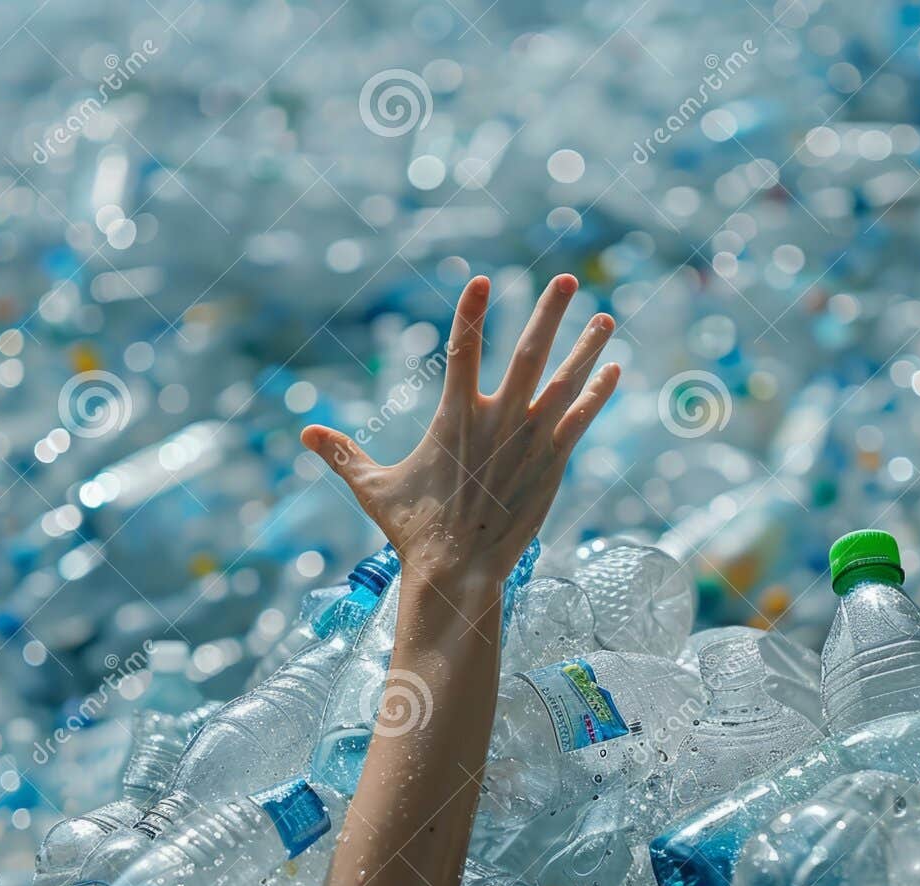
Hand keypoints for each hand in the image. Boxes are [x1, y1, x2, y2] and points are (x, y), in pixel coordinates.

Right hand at [302, 273, 617, 588]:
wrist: (457, 573)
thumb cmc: (413, 532)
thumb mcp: (372, 488)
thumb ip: (342, 454)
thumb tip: (304, 433)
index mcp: (454, 416)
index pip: (462, 348)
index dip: (471, 311)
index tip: (483, 279)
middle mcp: (496, 420)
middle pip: (528, 352)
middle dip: (548, 312)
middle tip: (565, 278)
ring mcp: (529, 440)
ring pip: (565, 382)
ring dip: (586, 347)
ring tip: (605, 316)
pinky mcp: (552, 465)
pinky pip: (581, 420)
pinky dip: (599, 393)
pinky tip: (615, 369)